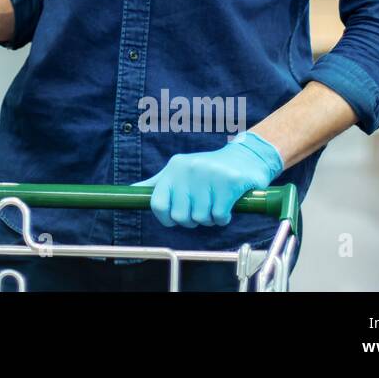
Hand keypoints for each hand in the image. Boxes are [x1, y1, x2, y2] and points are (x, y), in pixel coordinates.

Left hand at [136, 131, 283, 228]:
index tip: (177, 218)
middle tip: (202, 208)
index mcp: (173, 168)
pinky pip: (219, 217)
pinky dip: (223, 218)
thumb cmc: (210, 170)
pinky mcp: (229, 183)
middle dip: (192, 220)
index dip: (166, 218)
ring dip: (210, 219)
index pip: (157, 204)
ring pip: (201, 218)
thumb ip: (157, 184)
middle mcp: (188, 169)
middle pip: (180, 216)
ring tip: (215, 204)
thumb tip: (131, 192)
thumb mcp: (180, 172)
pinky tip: (227, 205)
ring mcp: (208, 175)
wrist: (247, 157)